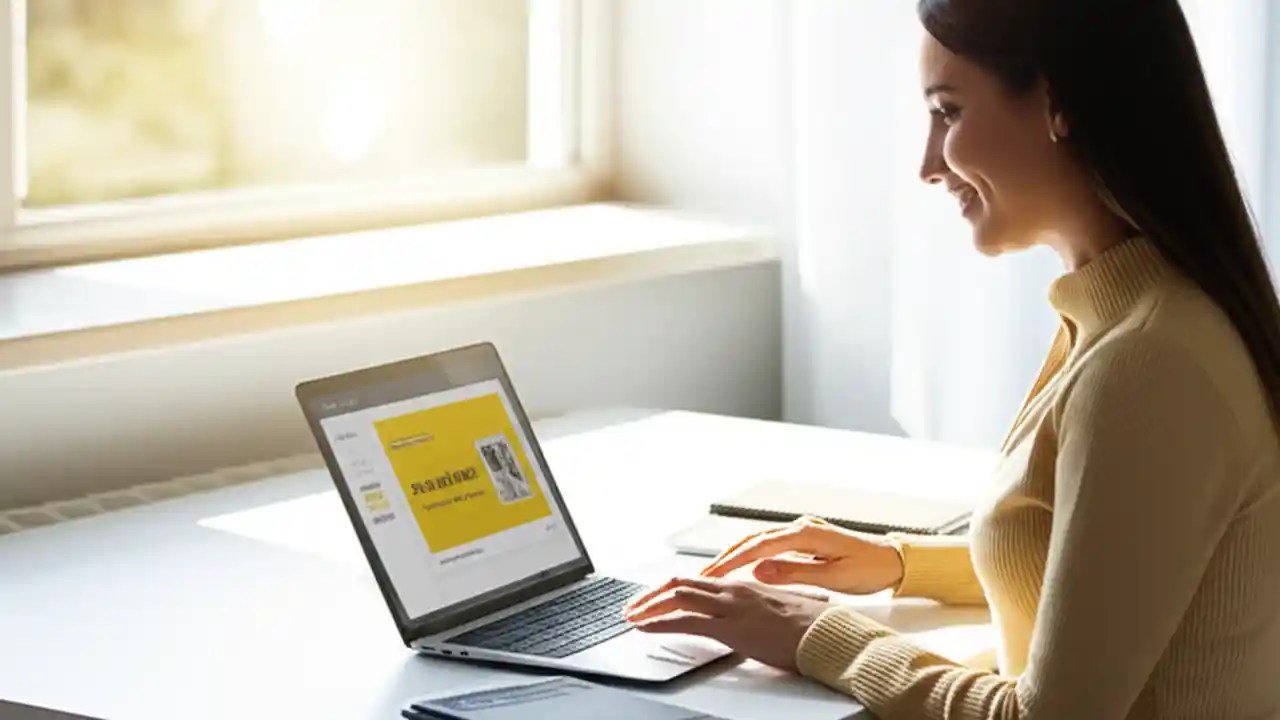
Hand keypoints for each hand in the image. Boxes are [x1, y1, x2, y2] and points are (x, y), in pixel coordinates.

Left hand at [623, 576, 830, 670]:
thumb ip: (756, 609)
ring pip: (676, 596)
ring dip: (649, 606)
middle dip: (651, 594)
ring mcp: (730, 606)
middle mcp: (733, 589)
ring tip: (631, 616)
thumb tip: (745, 616)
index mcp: (744, 584)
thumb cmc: (811, 626)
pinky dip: (659, 622)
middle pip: (680, 582)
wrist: (827, 633)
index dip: (670, 588)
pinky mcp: (729, 627)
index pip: (697, 581)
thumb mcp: (778, 610)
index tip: (654, 597)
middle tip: (633, 605)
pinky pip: (685, 621)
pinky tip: (646, 627)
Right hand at [701, 516, 904, 594]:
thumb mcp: (832, 579)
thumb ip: (793, 574)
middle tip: (702, 576)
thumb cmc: (869, 570)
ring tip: (714, 573)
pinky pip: (770, 545)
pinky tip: (741, 568)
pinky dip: (751, 555)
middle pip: (753, 540)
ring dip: (736, 556)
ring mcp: (801, 531)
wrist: (893, 560)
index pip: (759, 546)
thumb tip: (758, 571)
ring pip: (759, 541)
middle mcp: (800, 526)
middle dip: (726, 557)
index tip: (712, 574)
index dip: (732, 561)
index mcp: (806, 533)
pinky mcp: (804, 539)